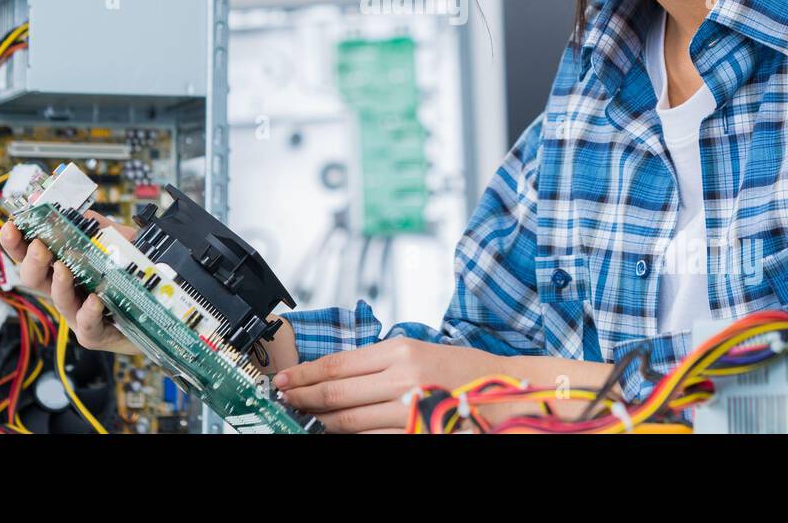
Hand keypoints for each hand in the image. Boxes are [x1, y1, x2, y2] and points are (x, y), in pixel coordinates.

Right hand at [0, 211, 139, 354]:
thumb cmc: (133, 276)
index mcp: (63, 268)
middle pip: (34, 279)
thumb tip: (78, 212)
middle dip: (33, 262)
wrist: (159, 308)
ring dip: (59, 283)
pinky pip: (87, 325)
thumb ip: (99, 229)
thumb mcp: (119, 245)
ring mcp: (77, 314)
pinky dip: (88, 312)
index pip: (31, 255)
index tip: (11, 227)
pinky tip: (94, 300)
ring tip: (63, 269)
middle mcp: (65, 291)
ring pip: (60, 301)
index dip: (17, 243)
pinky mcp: (95, 333)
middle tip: (39, 246)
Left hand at [271, 337, 503, 432]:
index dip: (304, 374)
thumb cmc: (462, 371)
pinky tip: (338, 433)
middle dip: (304, 398)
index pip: (338, 363)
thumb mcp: (418, 352)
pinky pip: (372, 438)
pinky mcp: (417, 431)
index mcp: (401, 350)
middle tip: (283, 401)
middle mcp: (403, 376)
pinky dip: (352, 437)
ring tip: (306, 420)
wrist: (504, 392)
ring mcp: (410, 407)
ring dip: (322, 422)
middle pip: (337, 391)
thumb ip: (379, 363)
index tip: (284, 380)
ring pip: (350, 419)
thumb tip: (335, 375)